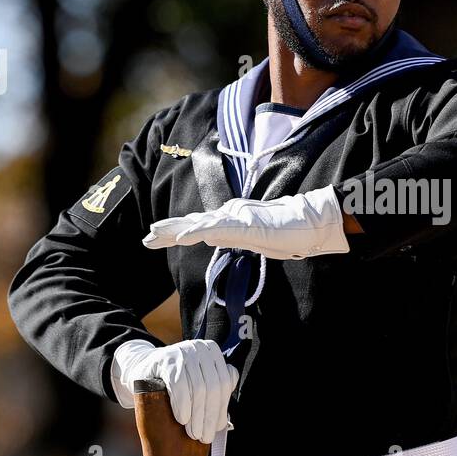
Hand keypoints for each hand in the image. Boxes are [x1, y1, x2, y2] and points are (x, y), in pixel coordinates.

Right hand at [111, 338, 237, 443]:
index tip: (217, 428)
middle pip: (212, 386)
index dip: (222, 407)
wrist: (143, 370)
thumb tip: (224, 421)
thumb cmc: (174, 381)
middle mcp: (199, 348)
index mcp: (212, 351)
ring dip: (197, 415)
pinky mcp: (164, 359)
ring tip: (194, 433)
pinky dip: (182, 404)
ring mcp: (182, 351)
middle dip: (209, 415)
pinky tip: (182, 420)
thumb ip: (213, 395)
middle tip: (205, 437)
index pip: (224, 382)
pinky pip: (178, 384)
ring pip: (198, 387)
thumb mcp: (196, 383)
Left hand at [141, 186, 348, 260]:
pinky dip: (197, 231)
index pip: (199, 226)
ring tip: (155, 234)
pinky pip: (216, 228)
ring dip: (175, 230)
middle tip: (146, 238)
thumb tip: (212, 238)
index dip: (177, 230)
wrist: (310, 223)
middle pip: (193, 222)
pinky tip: (183, 237)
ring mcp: (236, 219)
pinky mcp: (243, 224)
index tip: (158, 238)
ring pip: (199, 223)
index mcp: (232, 221)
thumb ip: (234, 237)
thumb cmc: (289, 232)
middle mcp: (230, 216)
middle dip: (168, 230)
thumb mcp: (256, 239)